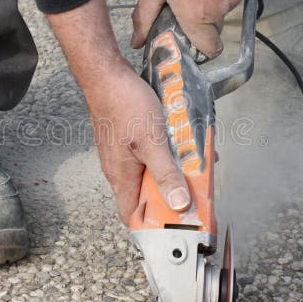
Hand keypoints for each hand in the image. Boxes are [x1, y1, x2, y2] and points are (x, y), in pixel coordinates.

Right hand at [46, 0, 189, 224]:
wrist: (106, 75)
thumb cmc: (125, 106)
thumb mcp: (153, 142)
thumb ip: (166, 174)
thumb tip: (179, 205)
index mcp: (122, 177)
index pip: (132, 216)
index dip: (152, 225)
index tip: (177, 226)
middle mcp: (119, 170)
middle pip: (146, 195)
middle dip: (171, 194)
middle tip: (196, 189)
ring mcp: (122, 154)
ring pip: (150, 173)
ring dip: (172, 171)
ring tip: (195, 163)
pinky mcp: (127, 140)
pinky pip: (149, 155)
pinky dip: (166, 154)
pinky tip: (181, 142)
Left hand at [131, 0, 247, 57]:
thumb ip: (145, 16)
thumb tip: (137, 41)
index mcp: (198, 16)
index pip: (209, 51)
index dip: (198, 48)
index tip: (185, 37)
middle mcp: (221, 10)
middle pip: (213, 31)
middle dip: (199, 24)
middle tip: (182, 4)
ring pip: (221, 12)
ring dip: (208, 4)